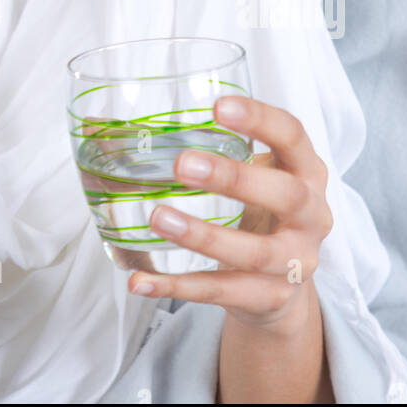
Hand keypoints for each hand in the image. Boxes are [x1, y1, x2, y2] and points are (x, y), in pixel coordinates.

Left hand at [127, 96, 333, 330]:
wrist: (284, 282)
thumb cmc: (258, 206)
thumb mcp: (248, 171)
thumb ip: (196, 144)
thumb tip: (95, 126)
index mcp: (306, 170)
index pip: (293, 136)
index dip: (261, 119)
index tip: (218, 107)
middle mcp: (312, 215)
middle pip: (285, 196)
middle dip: (234, 179)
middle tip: (182, 165)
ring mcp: (295, 261)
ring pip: (253, 253)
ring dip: (203, 236)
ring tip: (159, 217)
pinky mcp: (269, 298)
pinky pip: (221, 292)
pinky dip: (178, 287)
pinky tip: (140, 280)